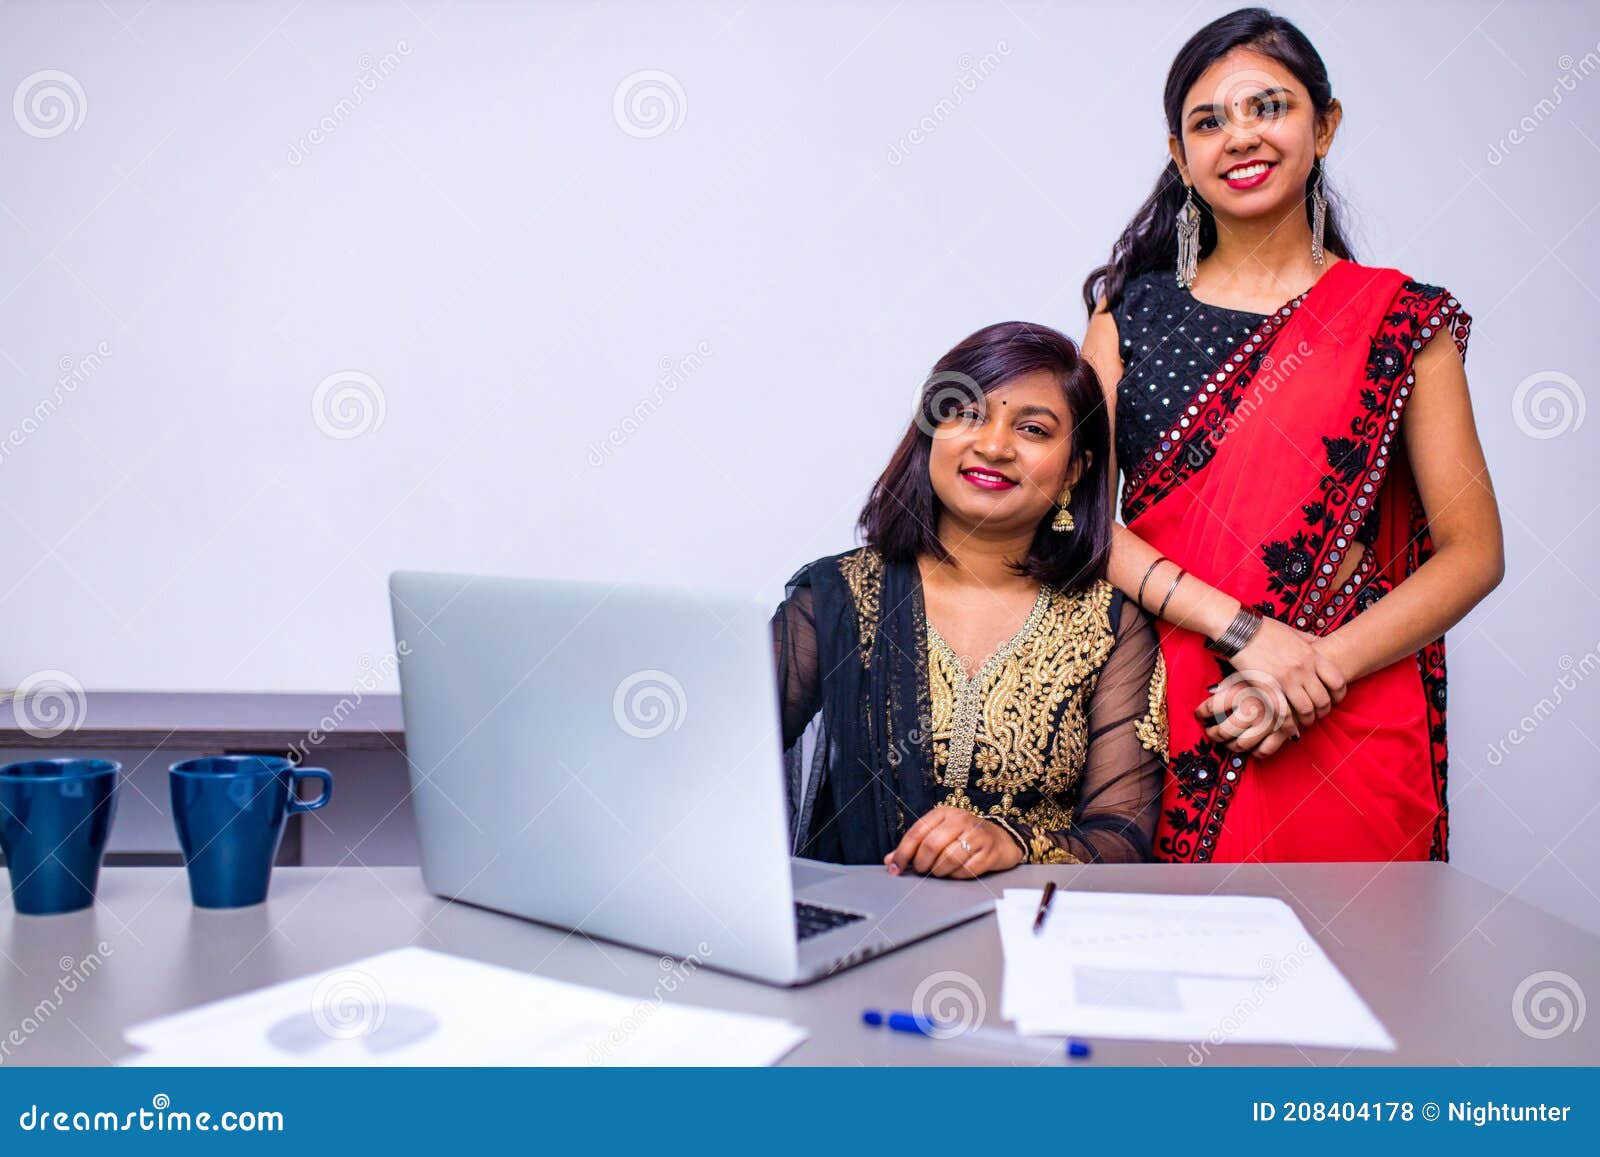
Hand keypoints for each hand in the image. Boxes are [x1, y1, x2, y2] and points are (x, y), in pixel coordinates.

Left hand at [884, 806, 1022, 877]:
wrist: (1001, 839)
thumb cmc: (964, 837)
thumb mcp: (939, 834)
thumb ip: (915, 846)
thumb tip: (890, 861)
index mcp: (944, 813)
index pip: (917, 832)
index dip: (902, 853)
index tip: (895, 869)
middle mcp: (961, 819)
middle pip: (932, 845)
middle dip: (922, 863)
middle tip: (921, 870)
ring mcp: (977, 834)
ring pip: (949, 858)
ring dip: (939, 871)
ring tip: (938, 872)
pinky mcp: (990, 851)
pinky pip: (967, 869)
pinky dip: (957, 875)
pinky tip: (956, 873)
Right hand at [1194, 634, 1349, 758]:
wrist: (1239, 628)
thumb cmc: (1266, 629)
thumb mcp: (1294, 632)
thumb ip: (1310, 642)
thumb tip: (1321, 645)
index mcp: (1311, 654)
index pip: (1337, 681)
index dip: (1339, 695)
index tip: (1334, 700)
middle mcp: (1302, 668)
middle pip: (1323, 699)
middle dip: (1322, 711)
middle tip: (1317, 715)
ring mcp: (1284, 679)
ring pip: (1305, 709)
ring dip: (1307, 720)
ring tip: (1303, 722)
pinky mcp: (1266, 687)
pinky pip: (1283, 713)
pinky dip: (1288, 726)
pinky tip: (1289, 730)